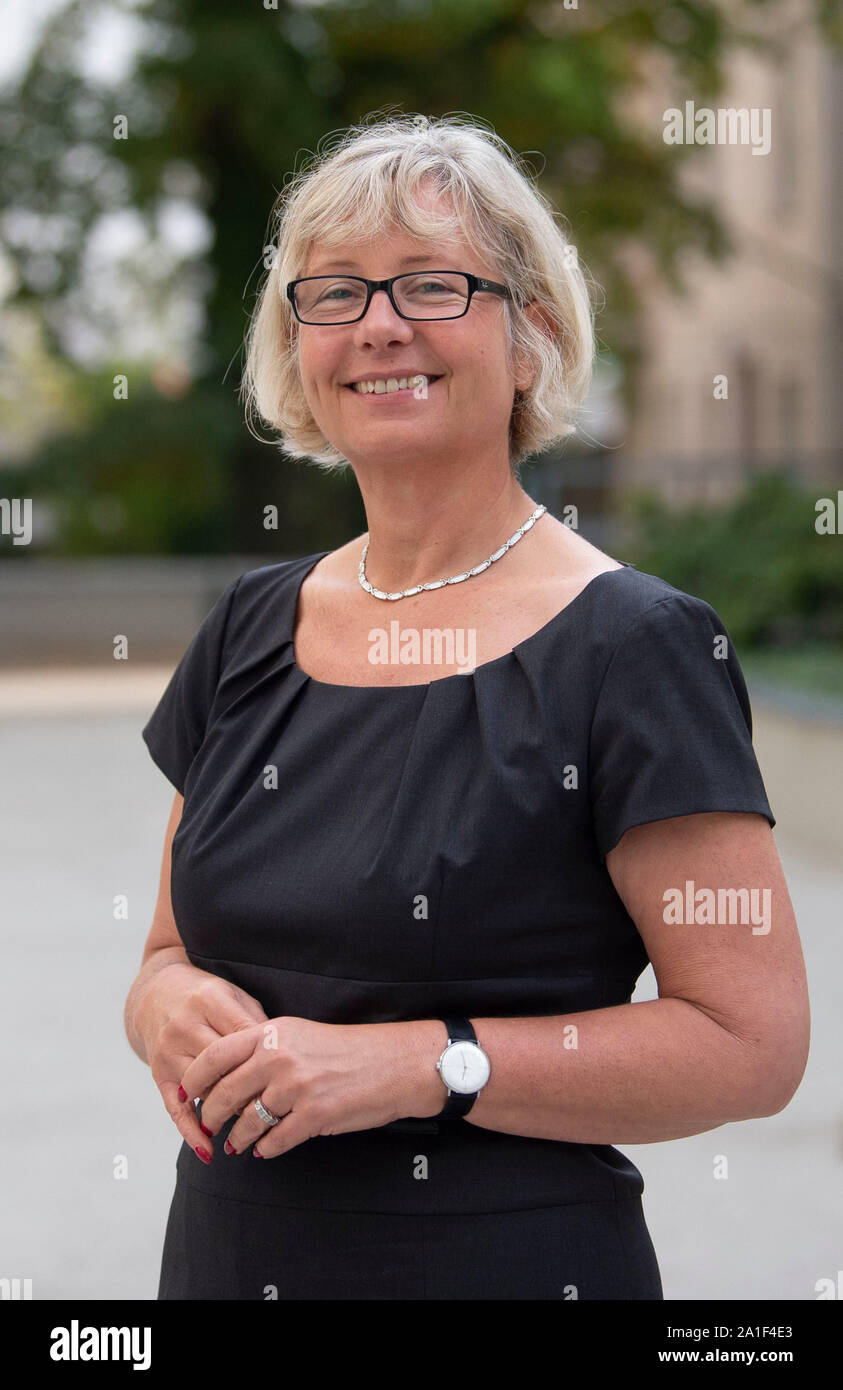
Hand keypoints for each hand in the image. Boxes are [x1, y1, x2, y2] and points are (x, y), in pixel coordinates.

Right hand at [135, 963, 269, 1160]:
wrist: (157, 996)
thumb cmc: (206, 998)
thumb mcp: (234, 997)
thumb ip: (255, 1024)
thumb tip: (281, 1059)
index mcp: (210, 1001)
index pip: (243, 1038)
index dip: (265, 1061)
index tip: (287, 1081)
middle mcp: (185, 1026)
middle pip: (223, 1068)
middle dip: (250, 1089)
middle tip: (276, 1107)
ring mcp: (168, 1051)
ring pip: (204, 1090)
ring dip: (228, 1111)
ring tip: (254, 1127)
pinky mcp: (158, 1074)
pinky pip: (175, 1108)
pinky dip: (191, 1131)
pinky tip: (207, 1149)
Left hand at [178, 1016, 444, 1158]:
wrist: (395, 1063)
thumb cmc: (348, 1049)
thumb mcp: (300, 1035)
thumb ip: (263, 1049)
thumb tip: (230, 1076)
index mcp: (272, 1033)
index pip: (215, 1055)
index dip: (194, 1078)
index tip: (184, 1093)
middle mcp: (279, 1057)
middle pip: (225, 1093)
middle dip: (211, 1114)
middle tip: (208, 1124)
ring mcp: (296, 1088)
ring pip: (247, 1121)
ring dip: (237, 1137)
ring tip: (234, 1144)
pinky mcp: (314, 1115)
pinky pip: (276, 1140)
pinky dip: (266, 1149)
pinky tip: (264, 1151)